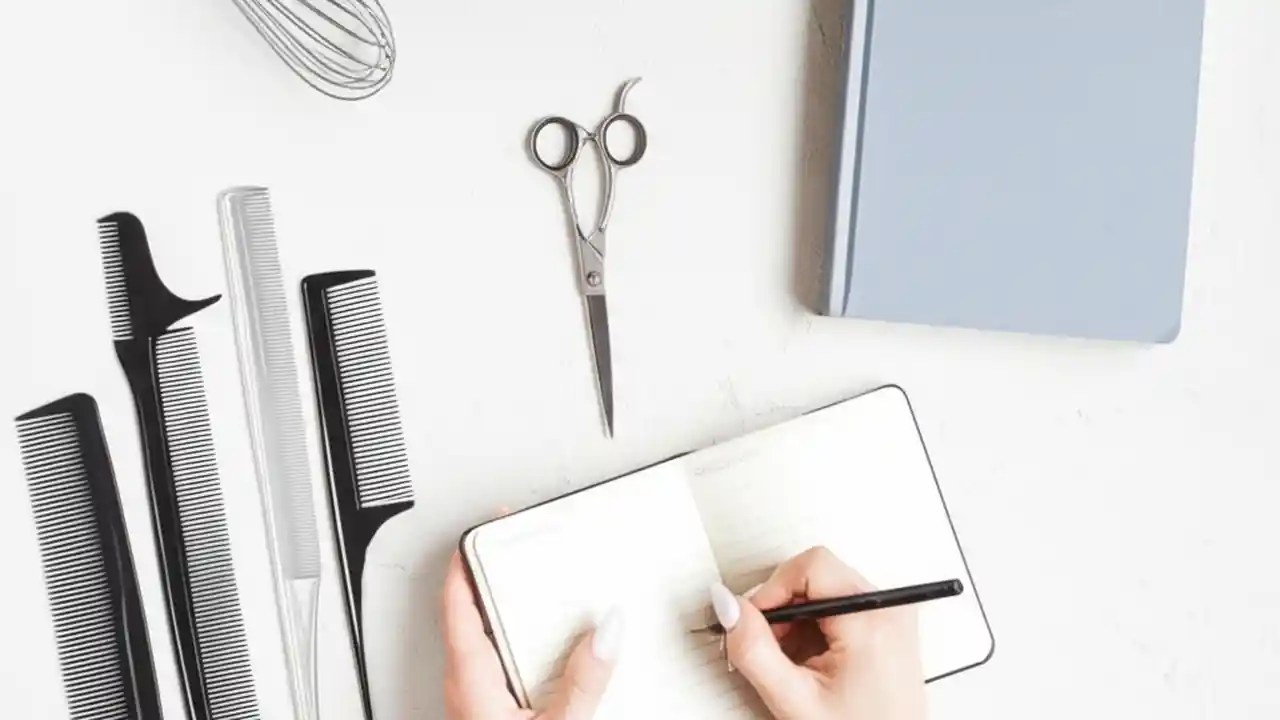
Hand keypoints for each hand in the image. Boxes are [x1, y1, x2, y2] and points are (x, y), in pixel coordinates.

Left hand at [441, 552, 621, 719]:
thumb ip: (583, 682)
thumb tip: (607, 632)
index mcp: (469, 677)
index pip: (457, 602)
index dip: (468, 560)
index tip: (490, 529)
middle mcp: (464, 684)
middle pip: (470, 613)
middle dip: (495, 577)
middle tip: (520, 548)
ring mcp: (474, 697)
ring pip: (484, 637)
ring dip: (509, 610)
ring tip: (541, 589)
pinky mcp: (489, 710)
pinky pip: (498, 662)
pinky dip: (519, 640)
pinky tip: (547, 645)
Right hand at [710, 547, 927, 719]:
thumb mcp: (794, 700)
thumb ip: (753, 649)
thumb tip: (728, 605)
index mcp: (871, 620)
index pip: (810, 566)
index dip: (772, 589)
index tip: (755, 621)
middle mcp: (890, 610)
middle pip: (818, 574)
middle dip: (784, 607)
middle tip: (771, 647)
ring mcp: (893, 617)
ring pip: (827, 588)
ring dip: (798, 618)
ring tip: (794, 661)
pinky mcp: (890, 627)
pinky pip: (843, 605)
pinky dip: (817, 626)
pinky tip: (813, 660)